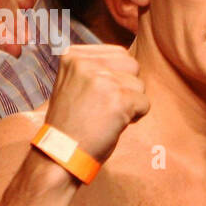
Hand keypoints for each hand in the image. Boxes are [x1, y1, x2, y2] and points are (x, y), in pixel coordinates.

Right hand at [43, 45, 148, 163]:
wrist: (61, 152)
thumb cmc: (72, 121)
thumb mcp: (74, 82)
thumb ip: (96, 67)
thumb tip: (131, 61)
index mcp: (72, 55)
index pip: (118, 53)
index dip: (117, 77)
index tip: (98, 95)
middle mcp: (85, 63)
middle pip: (132, 65)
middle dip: (127, 87)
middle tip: (106, 106)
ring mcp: (101, 79)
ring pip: (139, 84)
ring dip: (131, 103)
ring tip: (107, 115)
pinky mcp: (117, 99)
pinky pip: (145, 103)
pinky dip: (136, 117)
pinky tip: (114, 124)